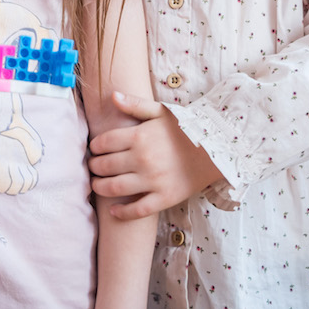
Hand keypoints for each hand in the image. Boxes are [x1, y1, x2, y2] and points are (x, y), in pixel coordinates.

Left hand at [88, 92, 222, 218]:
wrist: (216, 150)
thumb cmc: (186, 128)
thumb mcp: (160, 111)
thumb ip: (135, 104)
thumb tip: (112, 95)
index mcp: (139, 136)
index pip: (103, 143)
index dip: (94, 147)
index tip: (93, 149)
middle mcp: (142, 159)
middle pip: (105, 165)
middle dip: (94, 167)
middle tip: (92, 167)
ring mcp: (153, 180)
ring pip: (115, 188)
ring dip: (100, 187)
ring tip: (96, 185)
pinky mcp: (164, 197)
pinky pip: (138, 210)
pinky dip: (122, 213)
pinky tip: (113, 211)